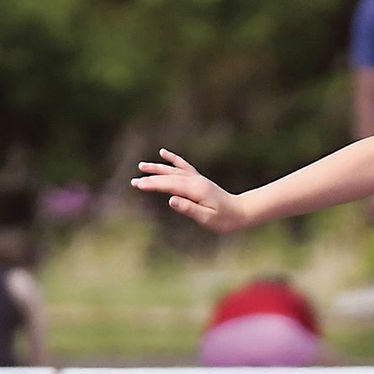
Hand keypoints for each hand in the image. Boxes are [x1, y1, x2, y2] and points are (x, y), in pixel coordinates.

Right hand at [131, 149, 249, 233]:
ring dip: (157, 168)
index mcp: (195, 190)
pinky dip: (173, 160)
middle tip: (133, 182)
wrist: (241, 212)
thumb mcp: (207, 219)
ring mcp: (197, 179)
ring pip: (173, 170)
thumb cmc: (225, 219)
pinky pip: (183, 167)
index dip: (152, 185)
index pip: (169, 185)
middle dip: (150, 179)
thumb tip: (171, 200)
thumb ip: (189, 209)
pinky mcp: (199, 180)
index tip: (138, 185)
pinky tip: (164, 153)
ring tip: (141, 166)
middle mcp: (195, 181)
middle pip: (168, 177)